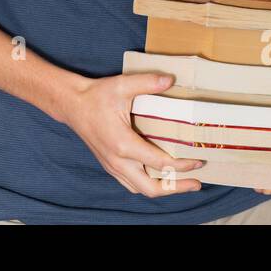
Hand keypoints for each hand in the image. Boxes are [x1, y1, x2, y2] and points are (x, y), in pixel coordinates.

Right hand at [59, 72, 206, 197]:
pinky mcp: (110, 165)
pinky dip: (148, 184)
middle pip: (151, 188)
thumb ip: (147, 83)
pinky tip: (160, 177)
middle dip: (176, 188)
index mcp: (123, 144)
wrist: (71, 105)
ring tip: (181, 182)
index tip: (199, 161)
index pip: (160, 163)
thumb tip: (171, 81)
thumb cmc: (96, 96)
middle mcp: (118, 161)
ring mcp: (113, 166)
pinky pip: (132, 184)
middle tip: (196, 183)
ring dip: (163, 189)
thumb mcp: (122, 85)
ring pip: (141, 189)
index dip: (183, 164)